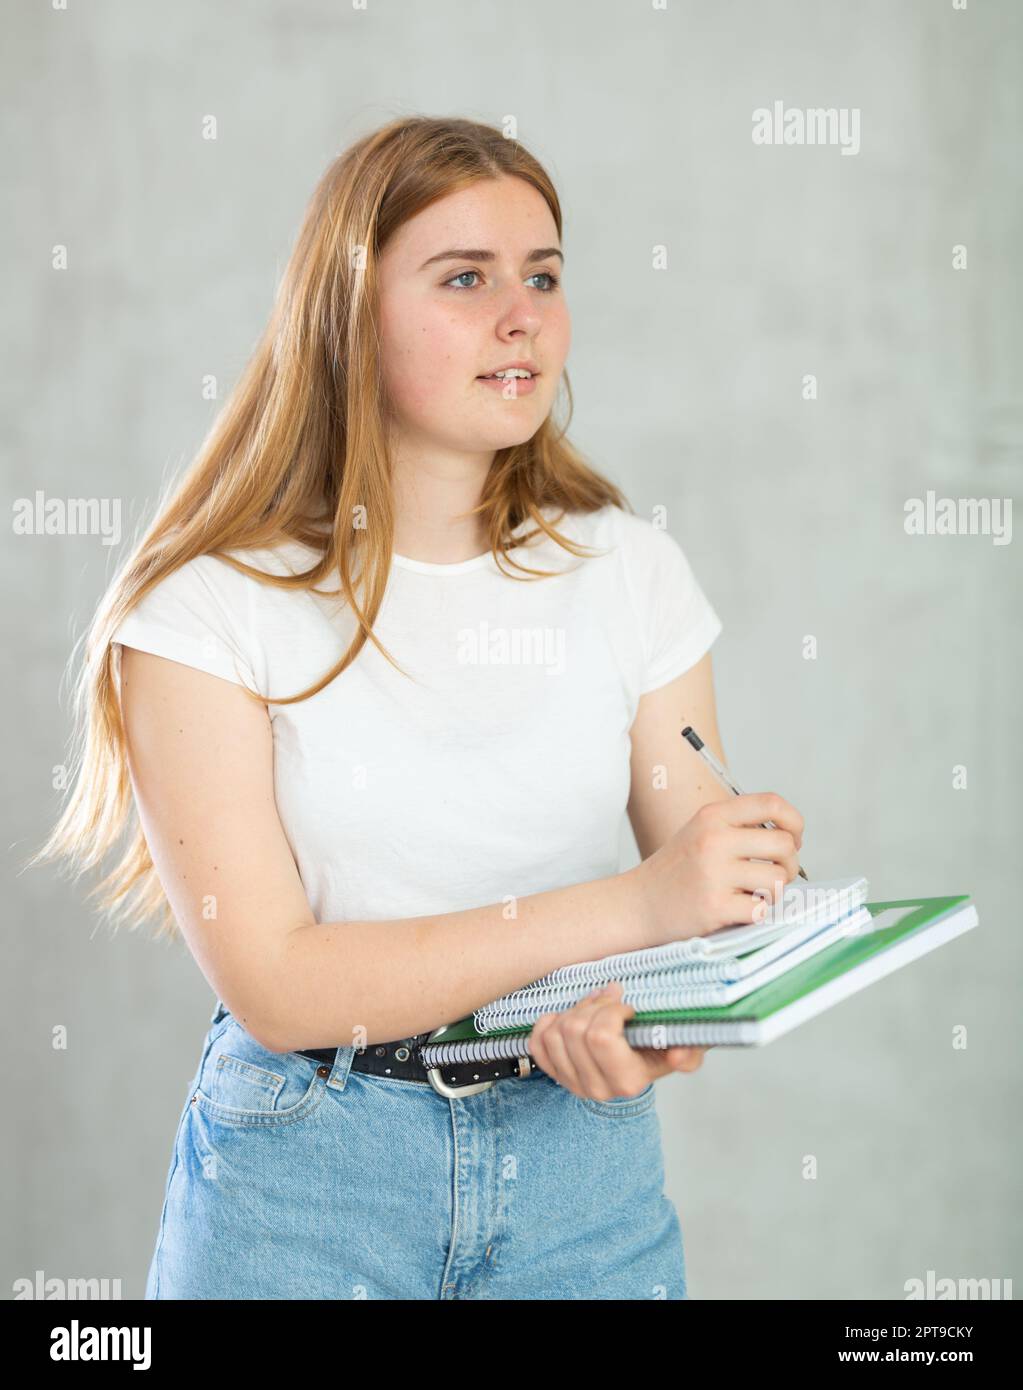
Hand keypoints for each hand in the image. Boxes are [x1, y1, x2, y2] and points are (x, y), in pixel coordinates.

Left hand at [528, 980, 706, 1100]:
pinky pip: (537, 1044)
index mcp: (628, 1081)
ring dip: (573, 1010)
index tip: (627, 1007)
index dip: (611, 1011)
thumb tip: (679, 1057)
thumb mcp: (687, 1047)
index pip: (600, 1037)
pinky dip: (548, 1023)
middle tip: (610, 999)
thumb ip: (690, 1052)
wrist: (644, 1062)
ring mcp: (572, 1083)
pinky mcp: (555, 1074)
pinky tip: (567, 1016)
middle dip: (593, 1004)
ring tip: (594, 1005)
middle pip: (575, 1030)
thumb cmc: (662, 1048)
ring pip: (555, 1033)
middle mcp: (597, 1088)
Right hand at [631, 792, 804, 946]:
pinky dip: (757, 913)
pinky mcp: (714, 906)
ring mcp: (714, 874)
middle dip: (789, 863)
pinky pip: (761, 909)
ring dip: (775, 891)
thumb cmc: (676, 871)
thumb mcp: (701, 832)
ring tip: (755, 893)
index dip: (794, 821)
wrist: (637, 904)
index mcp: (712, 816)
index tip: (793, 838)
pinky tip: (739, 909)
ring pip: (778, 879)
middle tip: (776, 873)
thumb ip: (739, 826)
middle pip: (783, 844)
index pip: (771, 803)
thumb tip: (791, 837)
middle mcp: (714, 840)